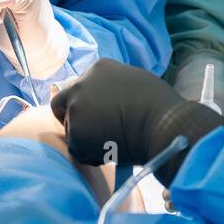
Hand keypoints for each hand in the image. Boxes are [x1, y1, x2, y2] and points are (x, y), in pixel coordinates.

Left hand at [51, 59, 223, 184]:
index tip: (98, 116)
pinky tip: (111, 152)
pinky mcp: (75, 131)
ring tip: (111, 144)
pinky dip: (91, 155)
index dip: (88, 103)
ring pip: (71, 128)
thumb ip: (114, 88)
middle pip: (62, 102)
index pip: (82, 86)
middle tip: (86, 133)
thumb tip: (109, 102)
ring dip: (85, 139)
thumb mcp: (134, 83)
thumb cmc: (160, 107)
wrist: (161, 125)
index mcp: (99, 68)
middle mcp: (82, 83)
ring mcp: (76, 107)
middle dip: (70, 117)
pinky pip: (77, 149)